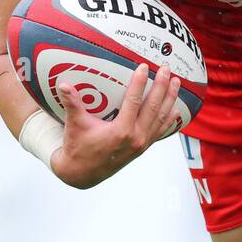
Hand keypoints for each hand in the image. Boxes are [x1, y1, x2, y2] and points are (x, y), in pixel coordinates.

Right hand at [51, 62, 181, 188]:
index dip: (140, 82)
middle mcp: (136, 138)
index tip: (144, 66)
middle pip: (154, 107)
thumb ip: (72, 104)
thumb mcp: (75, 125)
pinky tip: (175, 109)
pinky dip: (169, 119)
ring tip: (177, 82)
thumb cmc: (78, 148)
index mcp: (121, 131)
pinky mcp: (143, 148)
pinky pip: (160, 131)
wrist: (82, 174)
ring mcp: (142, 144)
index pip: (134, 101)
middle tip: (167, 68)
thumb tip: (63, 85)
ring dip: (170, 99)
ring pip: (161, 118)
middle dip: (162, 86)